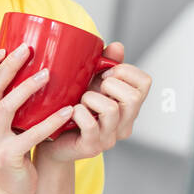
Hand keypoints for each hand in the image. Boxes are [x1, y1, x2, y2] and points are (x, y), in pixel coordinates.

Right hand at [0, 42, 75, 193]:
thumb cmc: (7, 156)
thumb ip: (3, 106)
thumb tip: (28, 72)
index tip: (2, 50)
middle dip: (10, 66)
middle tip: (28, 50)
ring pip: (7, 107)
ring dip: (28, 88)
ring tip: (48, 75)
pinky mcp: (8, 156)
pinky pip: (32, 134)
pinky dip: (51, 121)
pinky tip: (67, 111)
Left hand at [34, 41, 152, 163]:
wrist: (48, 134)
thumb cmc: (71, 105)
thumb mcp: (90, 81)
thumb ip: (106, 63)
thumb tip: (117, 46)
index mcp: (129, 106)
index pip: (145, 82)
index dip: (125, 71)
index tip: (105, 74)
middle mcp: (125, 123)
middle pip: (133, 97)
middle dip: (109, 85)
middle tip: (91, 88)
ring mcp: (110, 137)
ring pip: (111, 109)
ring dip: (90, 98)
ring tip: (79, 102)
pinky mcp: (93, 146)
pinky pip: (90, 124)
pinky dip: (77, 113)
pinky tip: (70, 112)